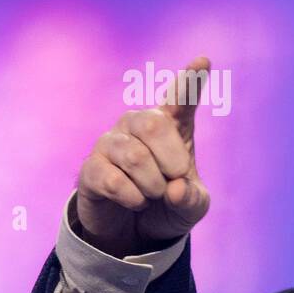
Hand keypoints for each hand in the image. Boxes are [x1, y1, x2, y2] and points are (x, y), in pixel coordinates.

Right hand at [75, 56, 212, 257]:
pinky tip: (135, 202)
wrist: (134, 232)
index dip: (190, 81)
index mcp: (171, 127)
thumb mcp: (192, 206)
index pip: (181, 98)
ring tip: (154, 195)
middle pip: (153, 124)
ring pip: (134, 156)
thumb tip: (174, 189)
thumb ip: (191, 197)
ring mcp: (110, 144)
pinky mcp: (90, 168)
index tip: (203, 61)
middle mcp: (137, 126)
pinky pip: (113, 180)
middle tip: (177, 178)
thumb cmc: (168, 206)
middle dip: (172, 160)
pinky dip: (133, 198)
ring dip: (153, 185)